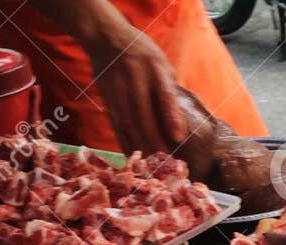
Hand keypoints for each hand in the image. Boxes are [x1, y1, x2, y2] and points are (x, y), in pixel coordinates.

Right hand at [86, 32, 189, 155]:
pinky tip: (133, 157)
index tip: (178, 137)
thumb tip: (181, 120)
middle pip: (144, 115)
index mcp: (154, 67)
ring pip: (129, 123)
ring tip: (152, 166)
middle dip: (155, 141)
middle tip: (167, 163)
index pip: (164, 94)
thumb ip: (170, 89)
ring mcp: (118, 89)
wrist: (105, 38)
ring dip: (140, 146)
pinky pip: (117, 124)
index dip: (171, 116)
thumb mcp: (161, 63)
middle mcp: (135, 78)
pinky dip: (125, 142)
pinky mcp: (107, 98)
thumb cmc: (142, 53)